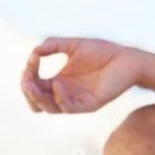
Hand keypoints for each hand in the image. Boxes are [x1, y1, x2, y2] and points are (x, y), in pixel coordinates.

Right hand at [20, 36, 140, 113]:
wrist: (127, 58)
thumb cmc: (102, 51)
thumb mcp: (72, 45)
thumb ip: (52, 45)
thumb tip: (33, 52)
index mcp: (59, 82)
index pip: (34, 87)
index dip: (28, 77)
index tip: (32, 61)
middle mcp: (65, 94)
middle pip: (36, 102)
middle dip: (27, 90)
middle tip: (27, 77)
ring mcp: (77, 101)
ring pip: (49, 109)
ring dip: (38, 97)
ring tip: (34, 82)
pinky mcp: (90, 104)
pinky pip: (69, 108)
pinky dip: (60, 98)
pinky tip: (57, 83)